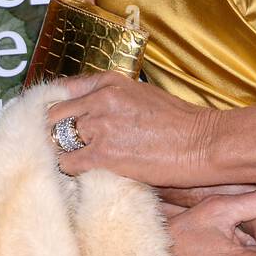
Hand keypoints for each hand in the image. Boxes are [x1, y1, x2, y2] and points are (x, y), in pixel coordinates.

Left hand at [46, 72, 222, 185]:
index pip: (62, 91)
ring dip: (63, 153)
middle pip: (52, 117)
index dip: (56, 110)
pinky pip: (67, 164)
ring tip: (77, 164)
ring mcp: (99, 126)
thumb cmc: (179, 122)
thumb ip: (111, 100)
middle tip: (65, 148)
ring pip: (55, 141)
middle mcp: (100, 98)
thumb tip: (87, 114)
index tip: (55, 124)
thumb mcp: (142, 96)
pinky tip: (87, 175)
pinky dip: (73, 172)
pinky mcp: (102, 154)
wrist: (202, 142)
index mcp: (110, 81)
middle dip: (55, 134)